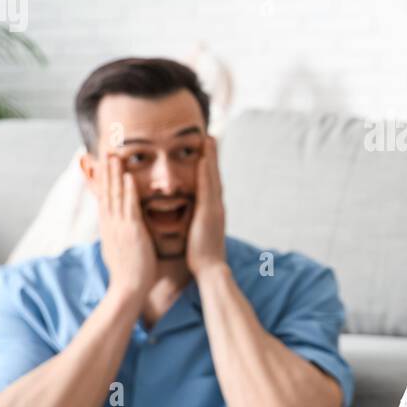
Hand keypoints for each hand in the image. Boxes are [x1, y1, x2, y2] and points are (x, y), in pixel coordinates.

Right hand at [96, 152, 154, 304]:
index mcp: (108, 226)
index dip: (101, 178)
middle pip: (105, 190)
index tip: (99, 161)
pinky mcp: (131, 232)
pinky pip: (129, 207)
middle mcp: (110, 223)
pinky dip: (128, 191)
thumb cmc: (128, 272)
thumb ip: (117, 235)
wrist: (128, 289)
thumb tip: (115, 229)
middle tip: (103, 148)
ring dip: (114, 173)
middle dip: (105, 169)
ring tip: (114, 154)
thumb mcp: (118, 248)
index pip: (103, 196)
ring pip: (115, 194)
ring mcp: (119, 227)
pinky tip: (128, 177)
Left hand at [186, 134, 226, 276]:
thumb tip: (191, 220)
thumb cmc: (201, 258)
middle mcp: (216, 206)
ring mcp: (214, 208)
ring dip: (211, 157)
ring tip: (209, 139)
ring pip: (212, 177)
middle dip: (213, 155)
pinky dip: (206, 172)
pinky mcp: (209, 213)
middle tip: (210, 137)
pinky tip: (203, 158)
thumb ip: (195, 224)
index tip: (206, 151)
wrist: (210, 270)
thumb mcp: (198, 236)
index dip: (209, 167)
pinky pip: (206, 188)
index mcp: (212, 212)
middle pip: (214, 175)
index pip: (210, 184)